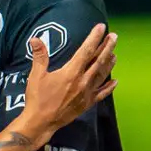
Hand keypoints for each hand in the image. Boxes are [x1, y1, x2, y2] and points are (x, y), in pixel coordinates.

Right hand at [18, 23, 116, 140]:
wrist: (42, 122)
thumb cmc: (38, 98)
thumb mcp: (36, 75)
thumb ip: (39, 56)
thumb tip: (35, 39)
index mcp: (71, 72)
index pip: (86, 51)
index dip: (94, 38)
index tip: (101, 27)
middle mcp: (82, 81)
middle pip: (98, 61)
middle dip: (107, 47)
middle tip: (114, 37)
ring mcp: (87, 93)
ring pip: (102, 75)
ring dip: (109, 64)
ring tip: (114, 53)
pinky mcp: (87, 104)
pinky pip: (102, 94)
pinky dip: (109, 87)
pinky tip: (115, 81)